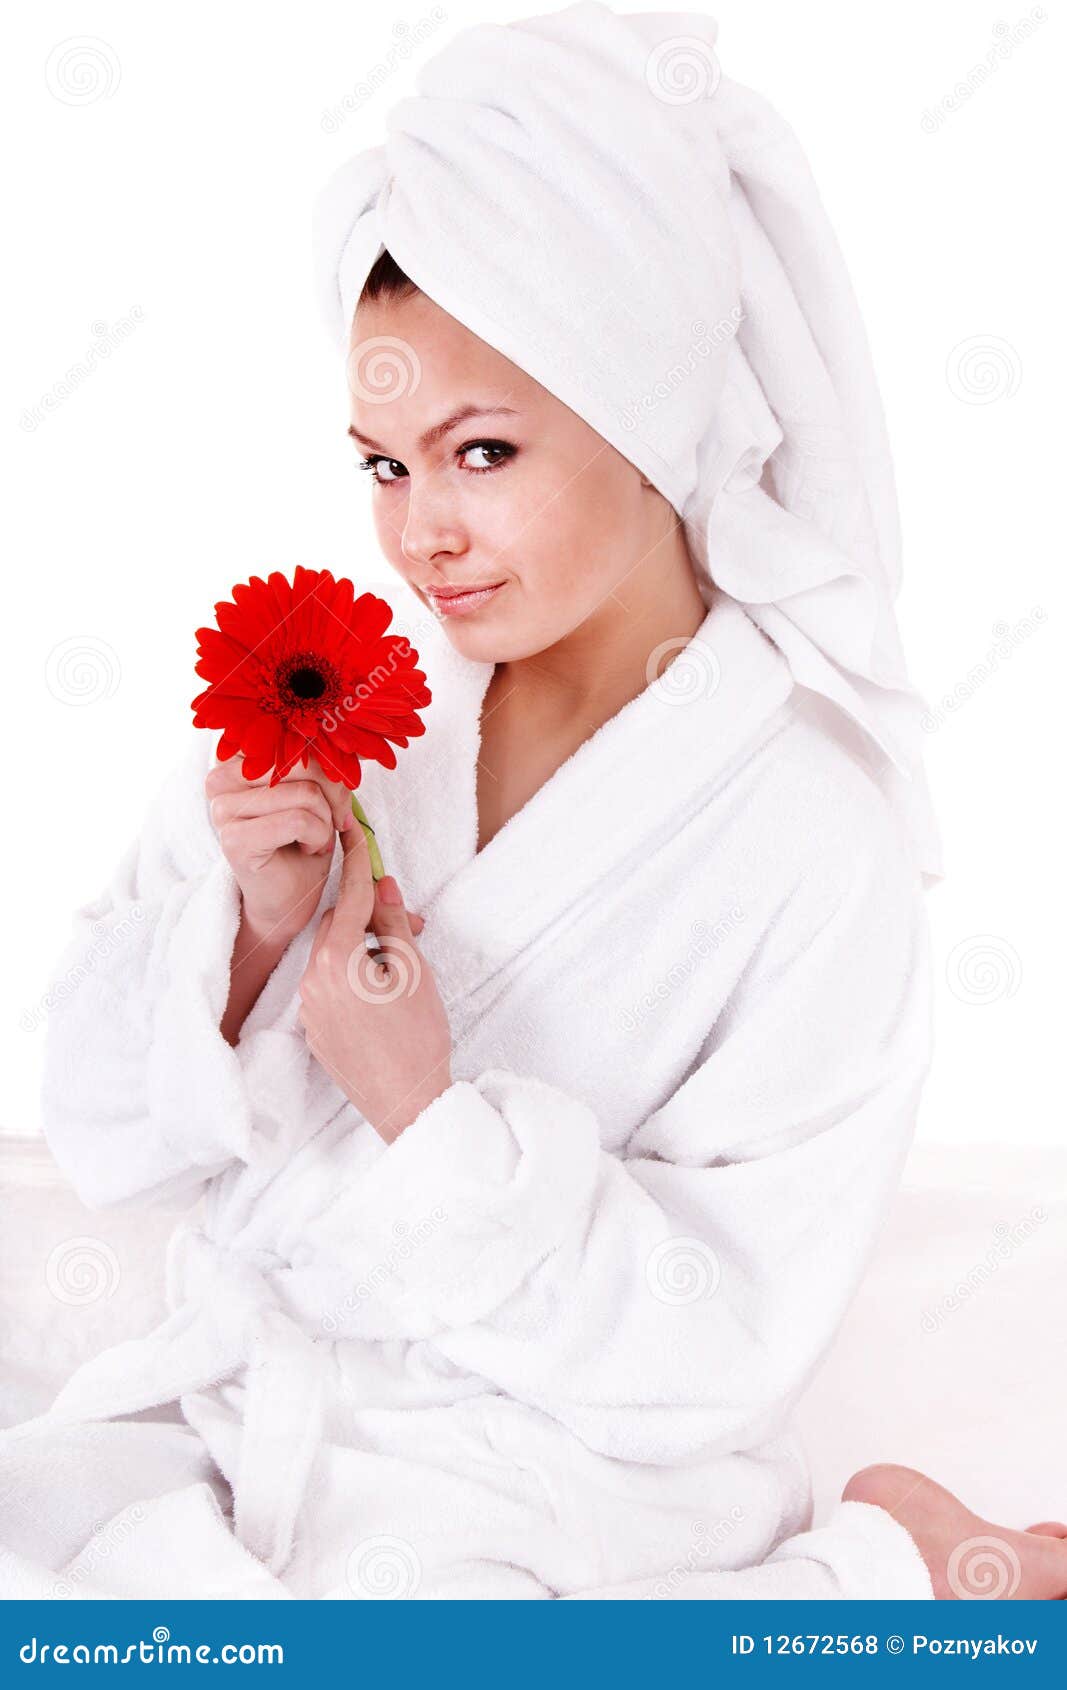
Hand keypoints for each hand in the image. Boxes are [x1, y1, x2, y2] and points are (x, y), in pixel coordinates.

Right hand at [205, 746, 424, 945]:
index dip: (329, 764)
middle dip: (334, 793)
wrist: (288, 897)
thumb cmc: (303, 840)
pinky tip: (307, 849)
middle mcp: (221, 776)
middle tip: (332, 820)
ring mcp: (222, 809)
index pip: (295, 736)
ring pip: (304, 792)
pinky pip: (298, 820)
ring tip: (315, 837)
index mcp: (238, 757)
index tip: (336, 793)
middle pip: (301, 760)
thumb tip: (346, 740)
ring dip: (325, 820)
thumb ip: (322, 759)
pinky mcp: (233, 839)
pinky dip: (317, 836)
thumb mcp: (318, 789)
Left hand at [297, 824, 452, 1142]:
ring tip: (400, 963)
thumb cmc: (417, 1036)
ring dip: (360, 948)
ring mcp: (308, 1008)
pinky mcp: (313, 1031)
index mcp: (336, 961)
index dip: (358, 863)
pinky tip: (381, 993)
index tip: (355, 830)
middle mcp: (311, 981)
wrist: (406, 1103)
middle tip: (410, 923)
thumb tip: (382, 887)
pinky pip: (327, 986)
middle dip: (368, 917)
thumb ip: (393, 923)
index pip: (349, 899)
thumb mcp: (414, 970)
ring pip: (330, 957)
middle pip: (336, 926)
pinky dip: (350, 976)